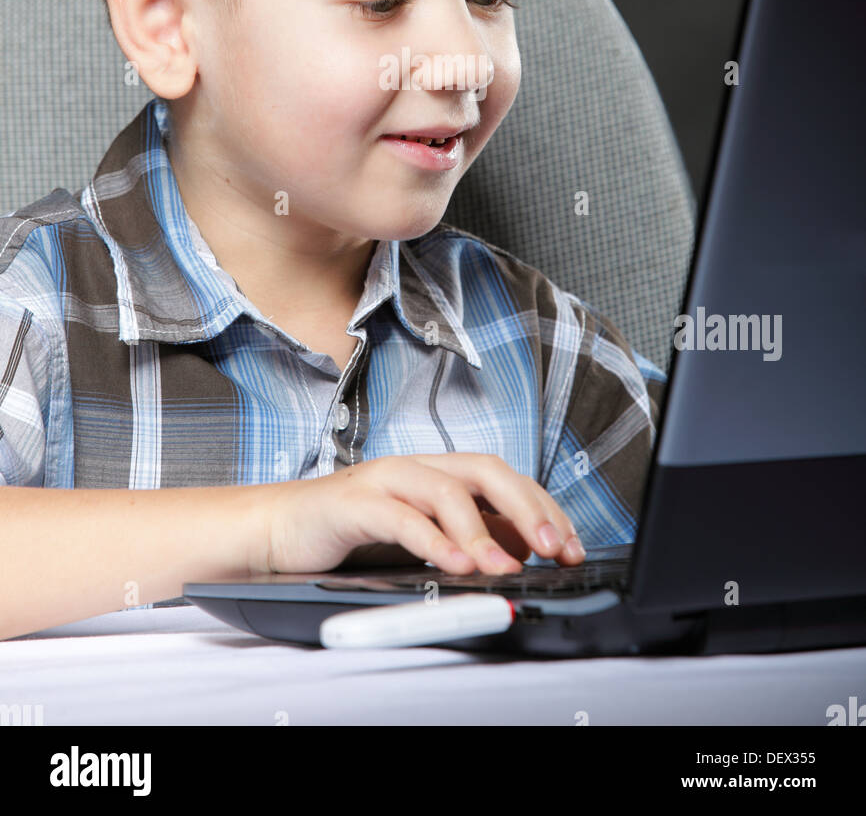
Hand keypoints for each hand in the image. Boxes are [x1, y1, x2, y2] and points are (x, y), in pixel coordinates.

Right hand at [250, 453, 585, 576]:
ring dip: (482, 531)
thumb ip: (466, 534)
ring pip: (446, 489)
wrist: (277, 529)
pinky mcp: (353, 503)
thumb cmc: (348, 531)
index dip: (543, 509)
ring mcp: (385, 479)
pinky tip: (455, 564)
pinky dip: (433, 540)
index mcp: (437, 472)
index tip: (571, 546)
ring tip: (506, 568)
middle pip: (485, 470)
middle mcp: (416, 467)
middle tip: (554, 548)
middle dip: (527, 508)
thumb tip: (522, 550)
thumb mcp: (420, 533)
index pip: (505, 478)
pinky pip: (400, 516)